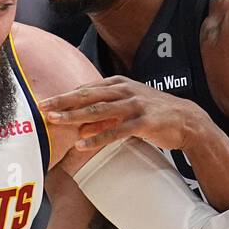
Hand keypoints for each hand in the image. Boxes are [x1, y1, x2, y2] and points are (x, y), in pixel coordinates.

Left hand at [40, 76, 205, 151]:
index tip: (43, 102)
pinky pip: (115, 131)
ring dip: (74, 116)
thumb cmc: (153, 113)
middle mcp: (124, 91)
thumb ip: (104, 111)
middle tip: (41, 107)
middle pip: (87, 96)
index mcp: (119, 84)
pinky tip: (81, 144)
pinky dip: (97, 138)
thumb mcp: (127, 106)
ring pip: (98, 110)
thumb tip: (80, 121)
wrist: (187, 120)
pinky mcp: (143, 122)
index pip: (85, 89)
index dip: (63, 95)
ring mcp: (134, 105)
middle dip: (62, 101)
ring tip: (54, 122)